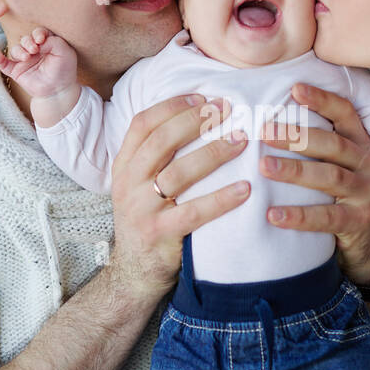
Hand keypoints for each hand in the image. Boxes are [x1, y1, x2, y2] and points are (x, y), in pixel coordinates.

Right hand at [0, 27, 77, 101]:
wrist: (58, 90)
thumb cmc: (64, 69)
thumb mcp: (65, 52)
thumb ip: (54, 41)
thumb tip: (37, 41)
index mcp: (46, 42)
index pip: (38, 33)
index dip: (38, 34)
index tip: (41, 40)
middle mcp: (34, 50)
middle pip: (25, 39)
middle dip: (28, 42)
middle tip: (34, 50)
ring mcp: (24, 60)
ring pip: (15, 49)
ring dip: (19, 51)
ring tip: (27, 58)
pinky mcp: (16, 71)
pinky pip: (4, 64)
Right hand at [106, 93, 250, 302]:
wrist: (134, 274)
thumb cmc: (149, 221)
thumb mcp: (139, 186)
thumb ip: (156, 157)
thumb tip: (196, 116)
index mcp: (123, 166)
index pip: (143, 124)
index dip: (173, 106)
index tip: (203, 96)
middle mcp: (128, 184)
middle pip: (161, 141)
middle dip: (196, 120)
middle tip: (228, 110)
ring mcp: (141, 210)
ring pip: (178, 173)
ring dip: (213, 153)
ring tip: (241, 140)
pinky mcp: (160, 234)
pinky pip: (195, 212)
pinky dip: (222, 198)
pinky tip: (245, 189)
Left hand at [259, 82, 369, 285]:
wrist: (364, 245)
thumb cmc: (338, 198)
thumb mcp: (332, 167)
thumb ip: (313, 147)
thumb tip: (266, 122)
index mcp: (360, 144)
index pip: (345, 114)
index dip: (322, 100)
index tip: (294, 88)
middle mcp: (368, 164)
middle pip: (333, 144)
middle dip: (297, 136)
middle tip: (264, 131)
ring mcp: (367, 192)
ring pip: (330, 176)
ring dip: (295, 171)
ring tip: (264, 168)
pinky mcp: (360, 221)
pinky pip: (327, 217)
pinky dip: (299, 216)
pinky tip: (274, 214)